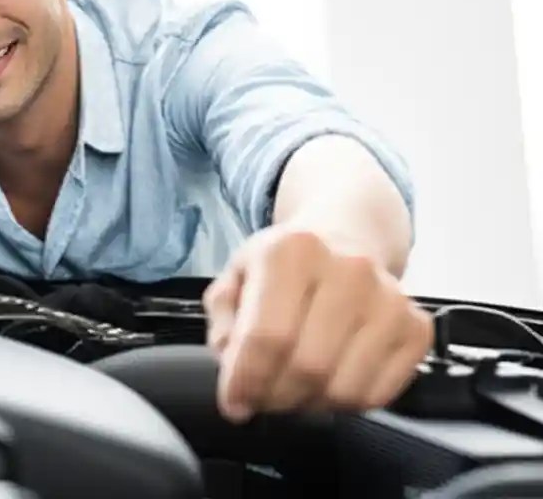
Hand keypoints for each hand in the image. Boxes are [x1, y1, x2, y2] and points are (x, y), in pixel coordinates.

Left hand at [202, 225, 433, 421]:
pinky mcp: (417, 328)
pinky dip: (345, 402)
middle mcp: (349, 270)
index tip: (233, 403)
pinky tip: (328, 380)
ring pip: (344, 389)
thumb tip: (233, 365)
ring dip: (309, 403)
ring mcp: (390, 300)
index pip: (268, 336)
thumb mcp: (237, 275)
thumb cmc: (284, 264)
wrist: (346, 237)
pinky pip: (377, 394)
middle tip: (261, 397)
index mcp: (294, 251)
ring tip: (294, 386)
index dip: (246, 380)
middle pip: (308, 367)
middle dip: (275, 396)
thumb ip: (223, 321)